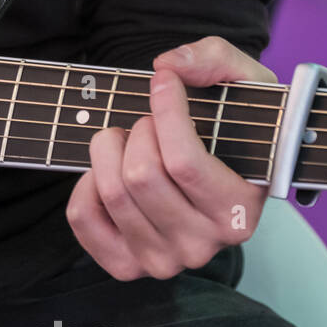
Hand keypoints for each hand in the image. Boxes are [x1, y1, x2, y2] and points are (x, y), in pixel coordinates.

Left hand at [66, 36, 276, 280]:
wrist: (212, 173)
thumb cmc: (231, 129)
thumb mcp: (243, 85)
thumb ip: (215, 60)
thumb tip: (169, 66)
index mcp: (239, 212)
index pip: (184, 162)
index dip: (165, 111)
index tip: (161, 82)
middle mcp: (203, 246)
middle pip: (141, 177)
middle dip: (136, 131)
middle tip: (145, 122)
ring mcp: (162, 261)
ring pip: (111, 192)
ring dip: (109, 149)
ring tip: (125, 140)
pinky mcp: (125, 265)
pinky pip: (83, 216)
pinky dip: (85, 184)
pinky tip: (107, 171)